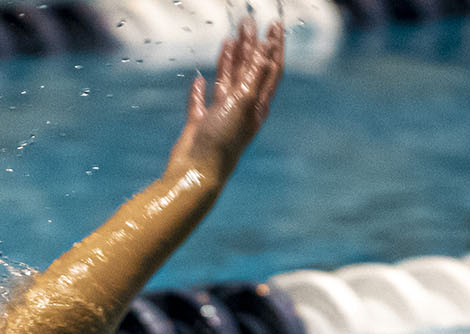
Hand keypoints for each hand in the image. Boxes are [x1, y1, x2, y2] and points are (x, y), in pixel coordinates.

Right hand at [166, 19, 283, 181]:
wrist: (195, 173)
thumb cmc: (222, 141)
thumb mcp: (243, 102)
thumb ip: (255, 74)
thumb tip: (267, 47)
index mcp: (256, 105)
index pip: (270, 69)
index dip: (273, 46)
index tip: (274, 24)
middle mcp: (241, 109)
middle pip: (249, 71)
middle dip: (250, 47)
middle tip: (248, 23)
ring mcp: (220, 117)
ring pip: (227, 83)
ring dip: (229, 62)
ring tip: (230, 40)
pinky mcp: (199, 126)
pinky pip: (200, 103)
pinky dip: (200, 92)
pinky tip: (199, 80)